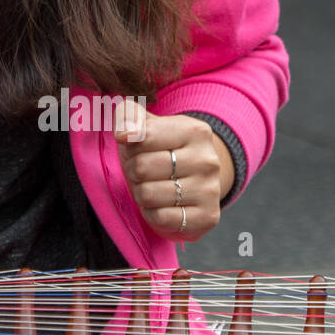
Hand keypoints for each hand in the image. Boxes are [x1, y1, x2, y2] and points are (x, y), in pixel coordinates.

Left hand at [114, 105, 233, 242]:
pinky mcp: (208, 217)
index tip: (137, 147)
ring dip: (140, 193)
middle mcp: (208, 160)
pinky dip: (151, 213)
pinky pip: (160, 218)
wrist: (193, 178)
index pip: (142, 137)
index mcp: (195, 131)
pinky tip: (160, 204)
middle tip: (142, 171)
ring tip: (151, 186)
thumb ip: (129, 116)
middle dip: (133, 171)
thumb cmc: (160, 149)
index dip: (130, 145)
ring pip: (148, 195)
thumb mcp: (146, 125)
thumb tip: (124, 133)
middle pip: (142, 167)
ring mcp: (211, 190)